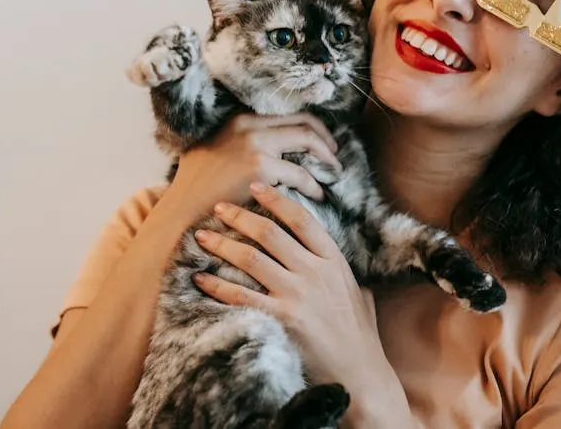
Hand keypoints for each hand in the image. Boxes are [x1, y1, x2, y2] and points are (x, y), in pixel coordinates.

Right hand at [167, 113, 340, 211]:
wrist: (181, 211)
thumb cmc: (196, 190)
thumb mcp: (212, 152)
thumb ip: (238, 144)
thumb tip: (270, 148)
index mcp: (239, 120)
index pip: (288, 114)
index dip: (312, 127)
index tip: (323, 142)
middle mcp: (248, 126)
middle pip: (303, 122)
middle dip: (325, 140)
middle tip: (335, 158)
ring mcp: (254, 144)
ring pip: (307, 142)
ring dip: (325, 160)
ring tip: (332, 175)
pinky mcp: (259, 168)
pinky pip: (300, 174)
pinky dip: (313, 185)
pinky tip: (317, 196)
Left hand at [192, 183, 413, 426]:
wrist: (360, 374)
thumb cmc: (358, 335)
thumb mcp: (357, 291)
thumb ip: (339, 268)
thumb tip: (324, 252)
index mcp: (334, 261)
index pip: (302, 219)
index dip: (277, 199)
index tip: (256, 186)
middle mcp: (315, 273)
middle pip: (270, 233)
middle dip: (240, 216)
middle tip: (218, 207)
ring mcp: (298, 296)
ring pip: (251, 259)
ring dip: (222, 245)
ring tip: (201, 236)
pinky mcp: (282, 320)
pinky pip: (241, 296)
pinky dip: (216, 286)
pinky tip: (200, 279)